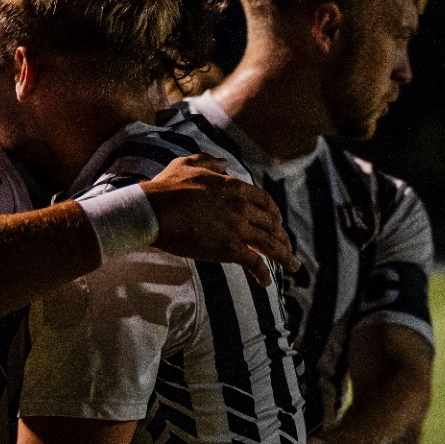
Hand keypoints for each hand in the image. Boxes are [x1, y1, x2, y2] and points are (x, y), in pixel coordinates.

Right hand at [145, 155, 296, 286]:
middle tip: (287, 247)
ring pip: (270, 243)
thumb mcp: (188, 164)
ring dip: (284, 256)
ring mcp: (237, 228)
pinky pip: (254, 262)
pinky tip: (266, 282)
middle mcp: (242, 206)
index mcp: (235, 187)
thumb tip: (224, 163)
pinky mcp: (228, 248)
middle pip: (272, 224)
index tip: (278, 223)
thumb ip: (209, 161)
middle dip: (282, 237)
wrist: (152, 210)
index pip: (265, 202)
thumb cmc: (166, 188)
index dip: (275, 214)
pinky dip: (263, 273)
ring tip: (292, 266)